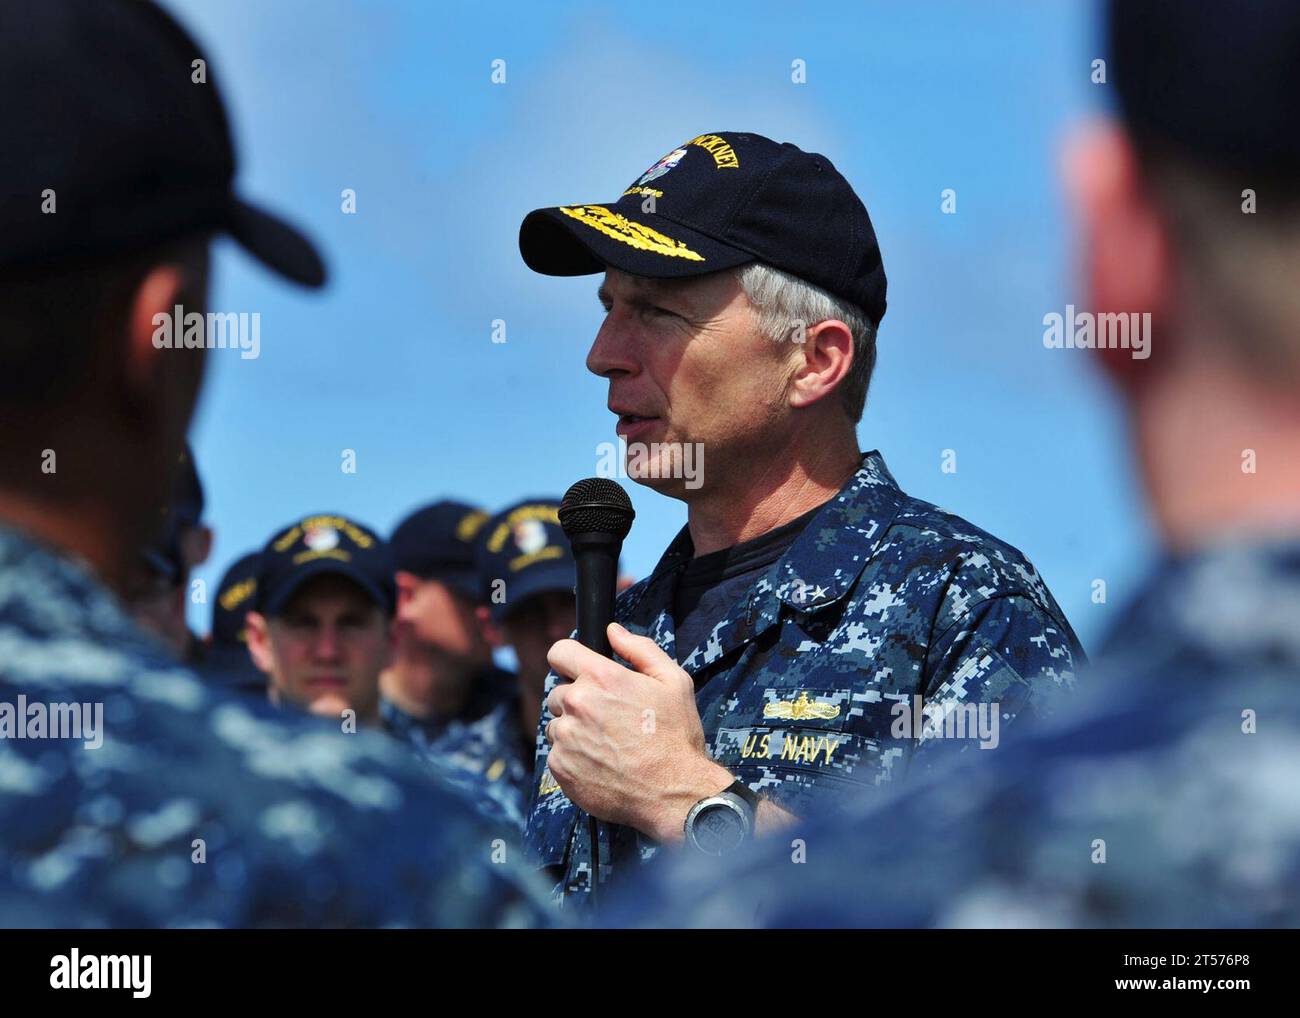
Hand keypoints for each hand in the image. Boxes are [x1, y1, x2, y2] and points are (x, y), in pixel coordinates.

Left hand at [544, 622, 732, 842]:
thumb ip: (640, 650)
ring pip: (557, 725)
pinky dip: (573, 758)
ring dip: (573, 730)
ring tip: (607, 744)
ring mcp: (566, 738)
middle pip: (558, 692)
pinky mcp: (560, 767)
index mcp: (601, 677)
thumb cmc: (676, 737)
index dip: (570, 659)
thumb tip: (612, 630)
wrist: (674, 793)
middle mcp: (577, 704)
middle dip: (578, 700)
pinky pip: (557, 754)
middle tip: (608, 718)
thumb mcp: (673, 682)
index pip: (559, 652)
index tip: (579, 671)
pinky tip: (601, 764)